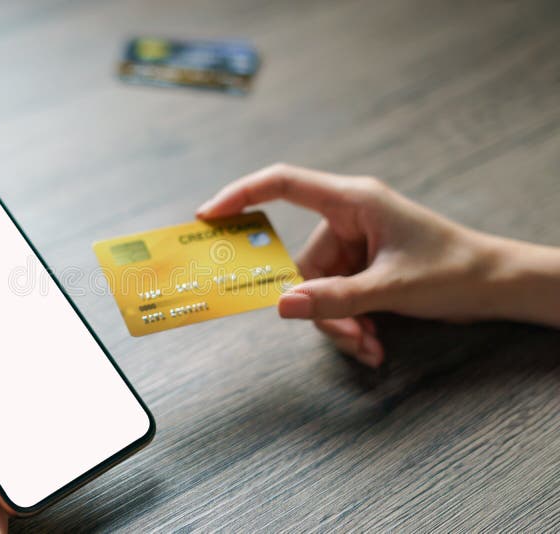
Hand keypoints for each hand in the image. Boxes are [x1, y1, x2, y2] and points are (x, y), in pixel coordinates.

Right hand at [197, 163, 559, 366]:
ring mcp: (353, 246)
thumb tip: (281, 305)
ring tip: (370, 345)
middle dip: (318, 307)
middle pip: (301, 262)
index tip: (208, 217)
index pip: (283, 184)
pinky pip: (334, 298)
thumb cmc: (453, 269)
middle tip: (348, 336)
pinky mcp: (361, 268)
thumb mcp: (391, 286)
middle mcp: (347, 219)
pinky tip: (374, 344)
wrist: (496, 285)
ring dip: (338, 323)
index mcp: (352, 201)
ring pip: (317, 289)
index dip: (240, 195)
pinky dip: (348, 324)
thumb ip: (335, 296)